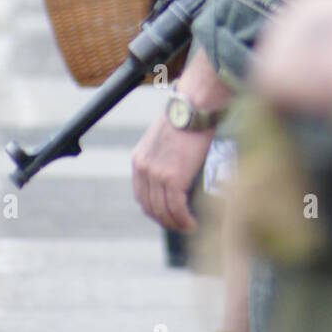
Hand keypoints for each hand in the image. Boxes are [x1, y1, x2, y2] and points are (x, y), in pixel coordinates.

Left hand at [131, 50, 233, 229]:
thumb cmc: (186, 116)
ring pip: (164, 211)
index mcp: (139, 159)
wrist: (193, 105)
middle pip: (150, 207)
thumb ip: (164, 155)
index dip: (154, 210)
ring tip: (188, 226)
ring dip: (176, 223)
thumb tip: (177, 168)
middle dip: (165, 220)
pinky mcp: (173, 178)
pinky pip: (177, 208)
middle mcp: (143, 169)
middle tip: (180, 225)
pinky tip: (192, 223)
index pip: (141, 196)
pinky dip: (185, 220)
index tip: (168, 215)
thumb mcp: (165, 137)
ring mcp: (157, 175)